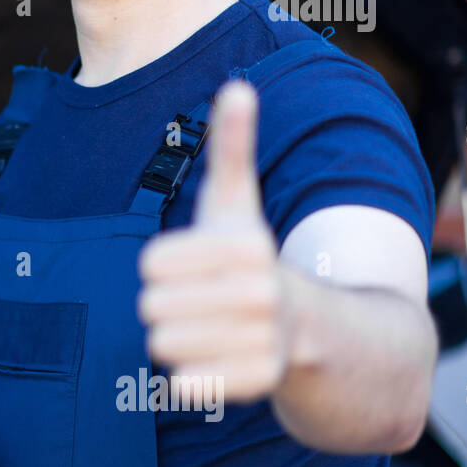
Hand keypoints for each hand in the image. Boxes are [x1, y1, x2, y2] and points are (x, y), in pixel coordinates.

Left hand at [137, 79, 291, 401]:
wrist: (314, 331)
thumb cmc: (252, 260)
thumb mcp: (237, 204)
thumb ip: (234, 147)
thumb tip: (237, 84)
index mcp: (248, 248)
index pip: (152, 263)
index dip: (160, 266)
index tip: (187, 266)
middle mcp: (263, 294)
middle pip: (151, 305)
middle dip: (164, 304)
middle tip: (195, 301)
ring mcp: (264, 340)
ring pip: (164, 344)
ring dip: (174, 338)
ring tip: (205, 328)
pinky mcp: (260, 382)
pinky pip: (186, 382)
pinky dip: (189, 375)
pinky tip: (213, 359)